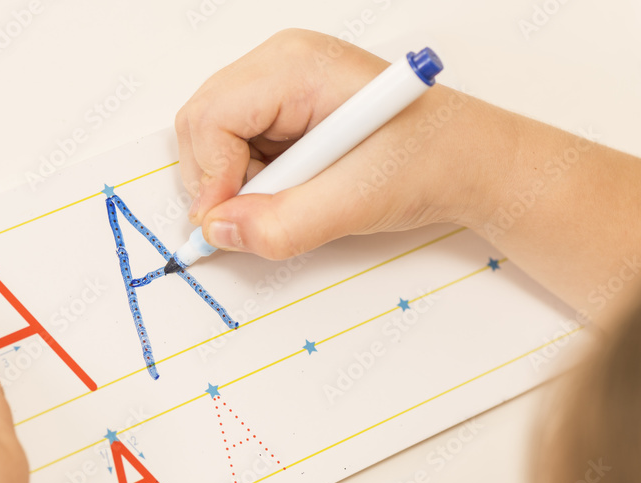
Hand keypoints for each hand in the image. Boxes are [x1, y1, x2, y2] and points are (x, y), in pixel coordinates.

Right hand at [175, 29, 507, 258]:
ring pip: (211, 140)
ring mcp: (277, 85)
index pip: (211, 118)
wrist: (467, 161)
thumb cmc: (429, 161)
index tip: (225, 222)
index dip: (211, 177)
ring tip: (291, 197)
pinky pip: (233, 149)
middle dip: (217, 180)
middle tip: (257, 216)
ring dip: (235, 184)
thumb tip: (218, 231)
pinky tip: (293, 187)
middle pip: (201, 125)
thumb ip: (281, 224)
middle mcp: (280, 64)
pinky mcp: (281, 110)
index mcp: (296, 66)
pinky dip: (249, 182)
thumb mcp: (356, 202)